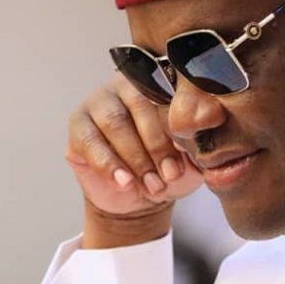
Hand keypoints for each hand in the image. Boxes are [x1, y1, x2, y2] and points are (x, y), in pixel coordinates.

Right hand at [66, 73, 202, 247]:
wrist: (139, 200)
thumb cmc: (167, 169)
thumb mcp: (192, 159)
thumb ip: (200, 142)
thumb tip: (206, 126)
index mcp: (157, 83)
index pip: (166, 92)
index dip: (176, 125)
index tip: (186, 156)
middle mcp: (124, 86)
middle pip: (139, 105)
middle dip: (157, 145)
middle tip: (170, 175)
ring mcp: (96, 103)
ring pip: (115, 122)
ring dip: (136, 157)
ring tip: (152, 185)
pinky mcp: (77, 126)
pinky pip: (90, 141)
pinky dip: (109, 164)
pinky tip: (125, 182)